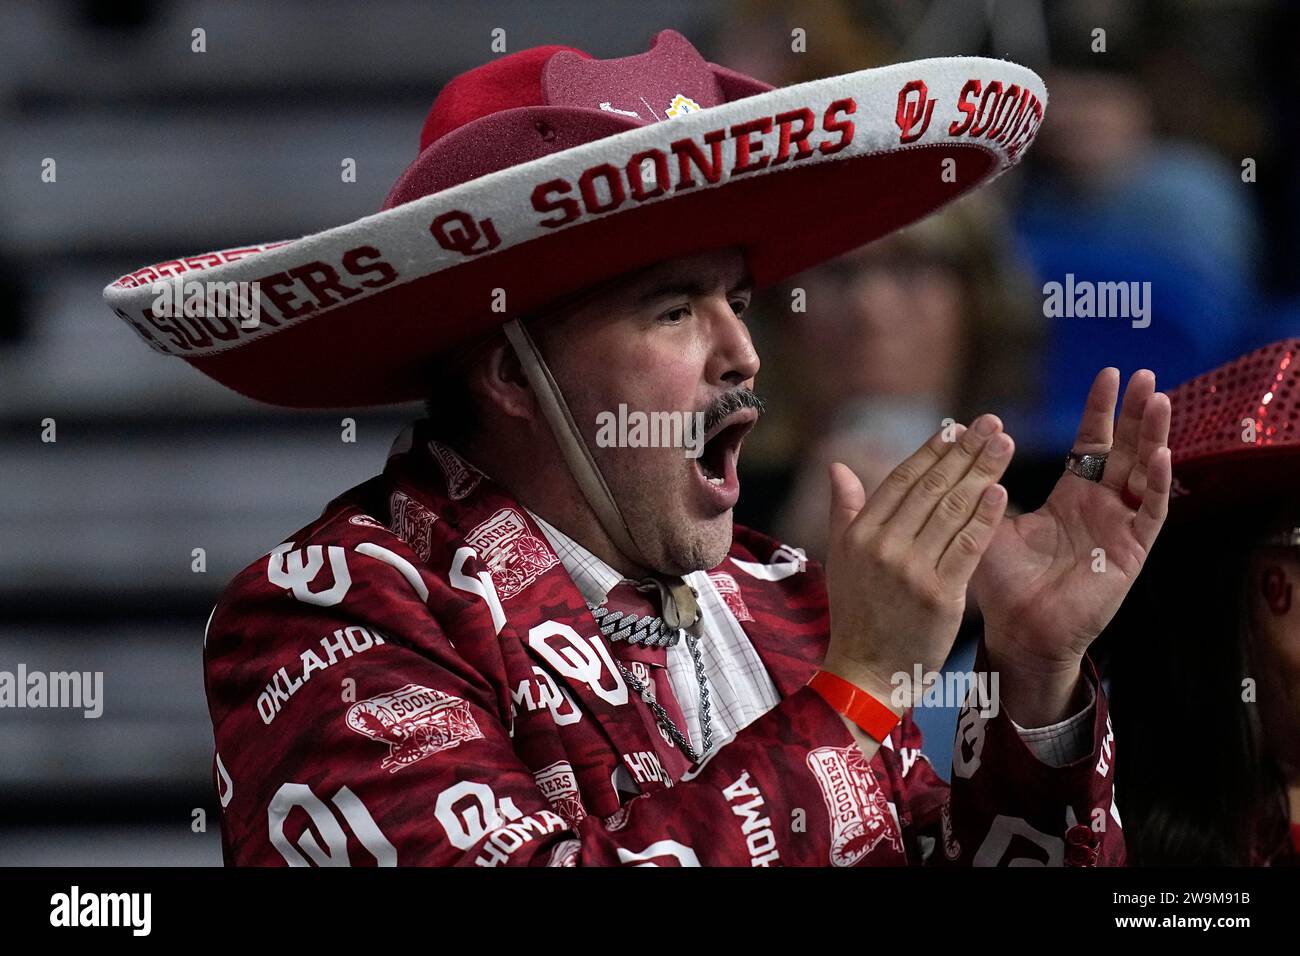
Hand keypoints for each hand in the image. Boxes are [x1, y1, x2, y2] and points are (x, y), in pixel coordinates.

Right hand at [822, 415, 1012, 707]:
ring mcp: (911, 569)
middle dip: (965, 451)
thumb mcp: (840, 560)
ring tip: (1003, 445)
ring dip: (982, 472)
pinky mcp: (939, 595)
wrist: (865, 675)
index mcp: (859, 533)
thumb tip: (837, 466)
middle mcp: (883, 545)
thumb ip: (844, 511)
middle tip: (991, 423)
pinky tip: (1000, 491)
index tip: (958, 427)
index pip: (903, 479)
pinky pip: (967, 547)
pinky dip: (985, 517)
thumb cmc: (856, 616)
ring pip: (952, 510)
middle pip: (932, 487)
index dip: (933, 450)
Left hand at [971, 368, 1171, 679]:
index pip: (1092, 443)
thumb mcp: (989, 522)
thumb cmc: (1003, 582)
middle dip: (1136, 413)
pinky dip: (1158, 485)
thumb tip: (970, 438)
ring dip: (1154, 437)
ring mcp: (1120, 527)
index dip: (1100, 410)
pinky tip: (1162, 456)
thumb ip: (982, 484)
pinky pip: (1151, 513)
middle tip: (1146, 373)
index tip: (1107, 373)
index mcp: (1071, 497)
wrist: (1019, 630)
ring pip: (1145, 473)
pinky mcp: (1131, 551)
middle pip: (1126, 450)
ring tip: (1159, 399)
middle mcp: (1101, 507)